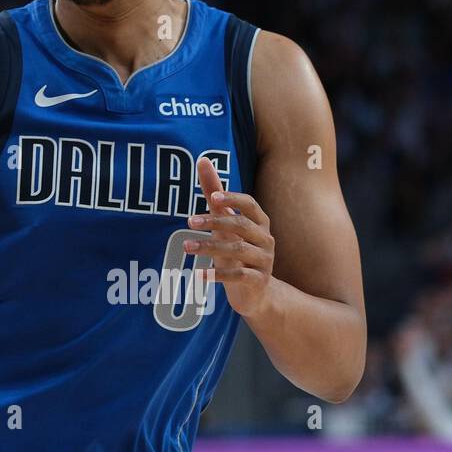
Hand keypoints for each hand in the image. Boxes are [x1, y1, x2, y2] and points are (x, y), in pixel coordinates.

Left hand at [185, 156, 275, 317]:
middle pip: (241, 226)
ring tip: (186, 247)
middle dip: (214, 222)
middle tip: (188, 222)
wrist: (255, 292)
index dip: (234, 199)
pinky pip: (239, 276)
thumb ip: (214, 193)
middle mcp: (265, 239)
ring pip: (237, 251)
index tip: (213, 197)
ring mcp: (264, 261)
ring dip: (210, 247)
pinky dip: (218, 275)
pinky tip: (199, 274)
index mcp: (259, 222)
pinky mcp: (258, 282)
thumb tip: (203, 159)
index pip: (250, 205)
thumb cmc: (236, 249)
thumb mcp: (225, 222)